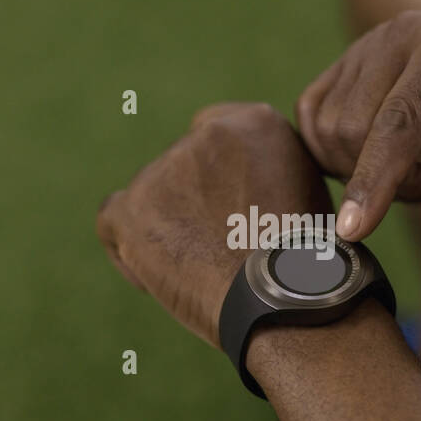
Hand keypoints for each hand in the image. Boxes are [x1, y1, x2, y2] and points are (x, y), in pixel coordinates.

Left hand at [96, 102, 332, 346]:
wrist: (283, 296)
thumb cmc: (306, 265)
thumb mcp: (308, 197)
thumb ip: (268, 175)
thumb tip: (238, 191)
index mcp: (256, 124)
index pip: (214, 137)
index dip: (218, 179)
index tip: (234, 213)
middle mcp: (206, 135)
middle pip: (181, 169)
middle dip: (192, 207)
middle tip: (218, 252)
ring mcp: (164, 169)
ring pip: (150, 198)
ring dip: (168, 231)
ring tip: (201, 274)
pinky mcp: (132, 208)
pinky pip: (112, 222)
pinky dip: (128, 250)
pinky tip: (160, 279)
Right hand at [296, 4, 420, 239]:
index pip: (398, 122)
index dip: (374, 180)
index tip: (353, 231)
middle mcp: (397, 35)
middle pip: (352, 130)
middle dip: (385, 180)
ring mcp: (366, 43)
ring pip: (327, 127)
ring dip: (361, 168)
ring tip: (417, 166)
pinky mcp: (347, 59)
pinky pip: (313, 115)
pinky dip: (333, 150)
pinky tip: (379, 155)